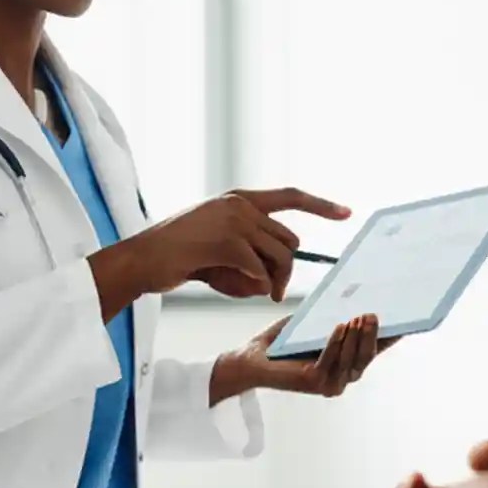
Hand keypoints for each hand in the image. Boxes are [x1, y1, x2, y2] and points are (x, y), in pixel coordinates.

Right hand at [122, 188, 349, 301]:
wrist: (141, 259)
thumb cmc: (180, 258)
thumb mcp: (220, 250)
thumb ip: (250, 253)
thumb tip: (275, 279)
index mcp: (239, 199)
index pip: (289, 196)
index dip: (320, 205)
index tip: (346, 213)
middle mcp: (240, 204)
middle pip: (289, 241)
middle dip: (285, 270)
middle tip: (271, 291)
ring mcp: (233, 220)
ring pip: (279, 257)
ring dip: (270, 282)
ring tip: (246, 289)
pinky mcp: (226, 241)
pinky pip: (259, 271)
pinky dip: (250, 285)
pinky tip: (226, 284)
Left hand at [211, 314, 397, 403]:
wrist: (250, 359)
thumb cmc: (283, 341)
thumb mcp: (313, 323)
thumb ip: (333, 314)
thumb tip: (354, 292)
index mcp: (345, 363)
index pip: (373, 350)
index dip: (390, 337)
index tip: (405, 321)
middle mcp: (342, 377)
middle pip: (365, 357)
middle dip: (371, 335)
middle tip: (375, 313)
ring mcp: (328, 383)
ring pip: (351, 361)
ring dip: (356, 338)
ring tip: (359, 316)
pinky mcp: (312, 383)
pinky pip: (328, 362)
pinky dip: (335, 343)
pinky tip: (339, 326)